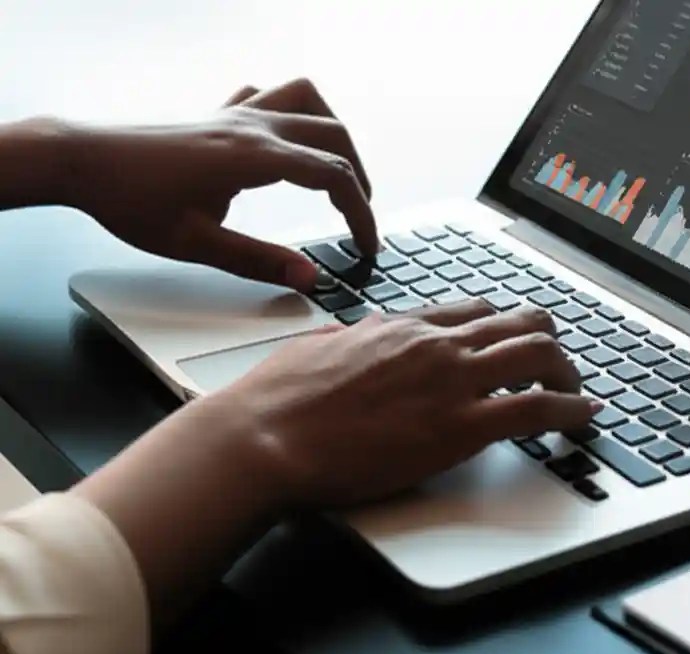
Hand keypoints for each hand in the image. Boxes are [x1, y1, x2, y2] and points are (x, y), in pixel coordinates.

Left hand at [64, 78, 374, 291]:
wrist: (81, 162)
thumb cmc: (131, 200)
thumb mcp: (197, 245)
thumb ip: (259, 262)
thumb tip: (310, 278)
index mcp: (253, 157)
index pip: (333, 176)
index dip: (361, 213)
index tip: (365, 244)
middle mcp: (251, 126)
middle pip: (333, 135)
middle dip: (359, 176)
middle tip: (359, 217)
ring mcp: (235, 114)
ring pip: (307, 100)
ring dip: (333, 131)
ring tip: (338, 168)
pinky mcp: (217, 115)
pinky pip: (267, 96)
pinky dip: (290, 112)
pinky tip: (285, 138)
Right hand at [208, 301, 599, 507]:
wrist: (261, 438)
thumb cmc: (275, 402)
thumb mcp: (317, 349)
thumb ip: (351, 341)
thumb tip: (356, 338)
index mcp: (402, 326)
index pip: (475, 311)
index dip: (504, 328)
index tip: (514, 342)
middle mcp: (435, 344)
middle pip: (519, 322)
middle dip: (547, 342)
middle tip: (556, 366)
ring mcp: (451, 382)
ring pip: (538, 353)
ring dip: (567, 372)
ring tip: (576, 391)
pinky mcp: (459, 427)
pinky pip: (536, 407)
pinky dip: (570, 410)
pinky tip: (583, 418)